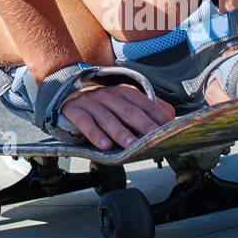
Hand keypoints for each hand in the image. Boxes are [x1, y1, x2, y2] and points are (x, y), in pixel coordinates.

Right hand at [58, 83, 174, 149]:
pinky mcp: (75, 111)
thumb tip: (170, 116)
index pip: (145, 103)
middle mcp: (108, 95)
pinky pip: (85, 122)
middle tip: (154, 140)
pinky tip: (104, 144)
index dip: (158, 116)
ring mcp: (91, 103)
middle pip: (128, 111)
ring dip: (120, 132)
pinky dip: (95, 134)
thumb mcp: (124, 102)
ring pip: (108, 118)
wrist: (67, 96)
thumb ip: (147, 108)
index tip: (170, 129)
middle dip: (143, 126)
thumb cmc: (102, 105)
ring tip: (130, 145)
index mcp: (124, 92)